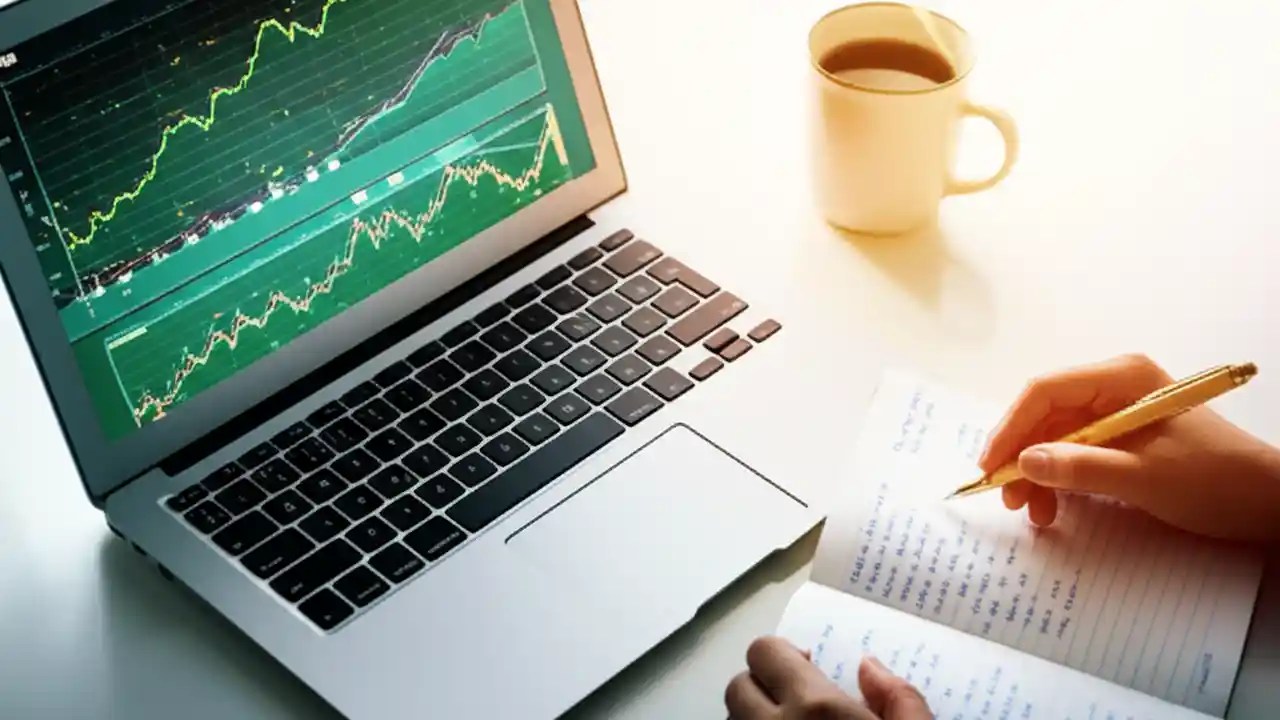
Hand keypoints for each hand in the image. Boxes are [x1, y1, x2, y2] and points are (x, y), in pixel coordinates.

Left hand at [725, 636, 931, 718]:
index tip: (805, 667)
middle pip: (738, 687)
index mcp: (816, 708)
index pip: (763, 652)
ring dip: (754, 715)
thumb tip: (868, 667)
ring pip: (734, 719)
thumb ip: (899, 699)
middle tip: (795, 699)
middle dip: (763, 686)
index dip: (781, 656)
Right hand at [979, 354, 1279, 541]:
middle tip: (1008, 498)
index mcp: (1121, 377)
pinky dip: (1060, 480)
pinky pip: (1075, 454)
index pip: (1045, 391)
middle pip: (1046, 416)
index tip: (991, 466)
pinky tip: (1054, 507)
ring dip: (1038, 474)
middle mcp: (1114, 387)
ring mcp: (1117, 413)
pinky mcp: (1121, 440)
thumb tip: (1024, 462)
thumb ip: (1080, 467)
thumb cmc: (1213, 479)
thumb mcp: (1143, 476)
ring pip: (1055, 438)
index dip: (1011, 428)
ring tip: (1033, 513)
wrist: (1266, 502)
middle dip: (1022, 456)